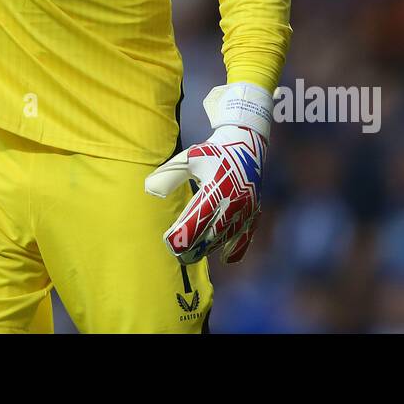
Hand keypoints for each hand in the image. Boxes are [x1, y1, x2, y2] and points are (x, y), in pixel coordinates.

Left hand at [144, 82, 271, 263]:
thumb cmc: (213, 152)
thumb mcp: (189, 159)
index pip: (194, 223)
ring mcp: (244, 212)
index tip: (167, 240)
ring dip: (207, 248)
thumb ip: (170, 175)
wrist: (246, 144)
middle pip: (208, 238)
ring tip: (190, 254)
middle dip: (190, 248)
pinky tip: (226, 258)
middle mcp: (232, 205)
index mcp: (215, 192)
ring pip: (224, 240)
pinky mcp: (253, 214)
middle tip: (176, 252)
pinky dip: (236, 250)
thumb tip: (150, 190)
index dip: (180, 237)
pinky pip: (246, 238)